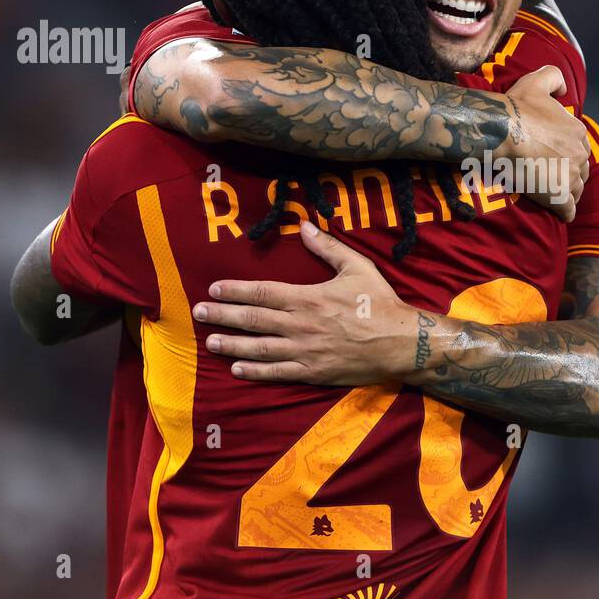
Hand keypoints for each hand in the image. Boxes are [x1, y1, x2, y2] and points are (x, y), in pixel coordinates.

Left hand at [191, 221, 416, 383]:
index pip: (262, 292)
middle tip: (198, 313)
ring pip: (259, 347)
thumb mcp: (357, 267)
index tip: (213, 289)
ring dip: (231, 345)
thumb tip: (305, 226)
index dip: (235, 290)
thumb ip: (328, 248)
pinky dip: (255, 371)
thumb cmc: (380, 303)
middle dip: (222, 315)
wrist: (401, 343)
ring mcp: (304, 351)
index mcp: (308, 298)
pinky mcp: (313, 372)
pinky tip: (237, 369)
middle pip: (253, 319)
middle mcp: (300, 325)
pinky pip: (277, 373)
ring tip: (210, 341)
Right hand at [497, 66, 590, 221]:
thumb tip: (563, 89)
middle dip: (569, 173)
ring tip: (551, 193)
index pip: (580, 148)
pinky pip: (568, 211)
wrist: (502, 132)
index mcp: (578, 132)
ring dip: (566, 192)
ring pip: (576, 190)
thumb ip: (553, 77)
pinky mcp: (560, 197)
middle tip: (550, 175)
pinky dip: (564, 212)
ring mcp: (571, 177)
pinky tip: (555, 211)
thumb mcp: (536, 81)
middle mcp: (580, 154)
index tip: (552, 156)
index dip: (567, 153)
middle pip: (581, 169)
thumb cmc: (518, 107)